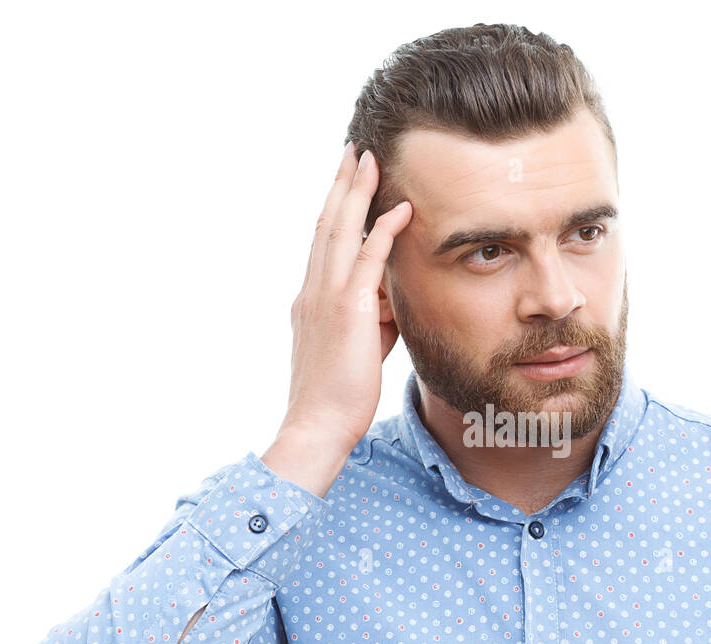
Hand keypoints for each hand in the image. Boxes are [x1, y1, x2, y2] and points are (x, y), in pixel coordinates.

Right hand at [262, 142, 411, 496]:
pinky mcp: (349, 311)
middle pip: (327, 224)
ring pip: (341, 231)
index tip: (346, 180)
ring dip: (357, 192)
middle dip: (341, 184)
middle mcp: (313, 290)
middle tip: (354, 150)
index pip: (323, 242)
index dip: (334, 207)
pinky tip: (400, 207)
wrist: (318, 426)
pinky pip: (369, 260)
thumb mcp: (356, 350)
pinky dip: (384, 230)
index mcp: (310, 299)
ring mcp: (327, 298)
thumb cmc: (339, 398)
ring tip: (369, 158)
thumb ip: (372, 319)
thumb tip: (393, 302)